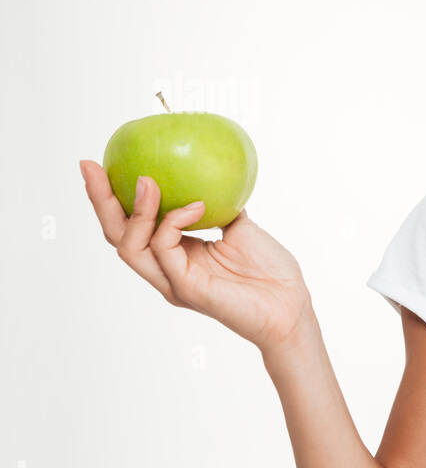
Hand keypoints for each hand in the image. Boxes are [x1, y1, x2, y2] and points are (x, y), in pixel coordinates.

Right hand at [80, 159, 312, 351]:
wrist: (291, 305)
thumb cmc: (271, 272)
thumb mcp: (241, 228)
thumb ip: (220, 206)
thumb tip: (209, 174)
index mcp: (177, 254)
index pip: (132, 225)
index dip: (112, 196)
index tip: (99, 162)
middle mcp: (167, 269)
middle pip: (116, 235)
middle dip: (100, 199)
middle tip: (91, 166)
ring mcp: (172, 280)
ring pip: (128, 246)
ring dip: (134, 209)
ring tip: (145, 180)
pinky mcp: (185, 288)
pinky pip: (165, 249)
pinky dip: (174, 222)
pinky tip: (195, 206)